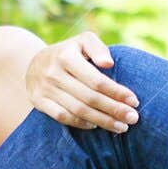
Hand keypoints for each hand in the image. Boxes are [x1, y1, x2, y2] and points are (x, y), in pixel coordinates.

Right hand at [25, 33, 140, 131]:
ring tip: (121, 127)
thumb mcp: (82, 41)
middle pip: (89, 98)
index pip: (96, 80)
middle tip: (133, 118)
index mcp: (66, 56)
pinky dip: (81, 123)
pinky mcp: (38, 101)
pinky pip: (63, 117)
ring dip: (102, 121)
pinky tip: (96, 125)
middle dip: (114, 110)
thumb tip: (109, 63)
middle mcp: (53, 73)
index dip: (117, 92)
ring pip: (78, 110)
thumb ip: (97, 48)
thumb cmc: (68, 52)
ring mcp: (44, 88)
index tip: (134, 101)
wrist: (33, 63)